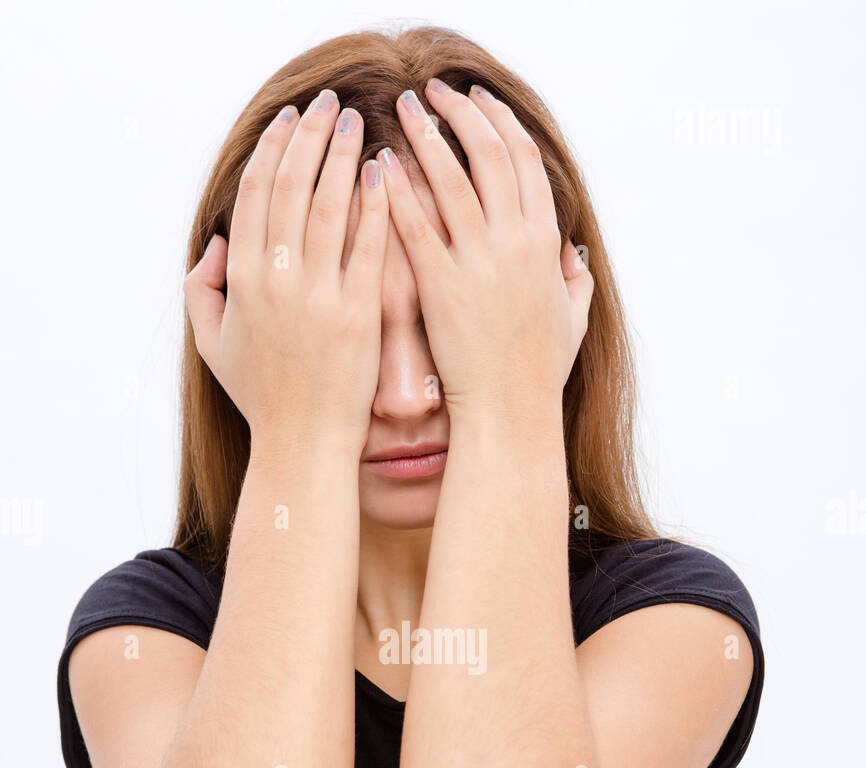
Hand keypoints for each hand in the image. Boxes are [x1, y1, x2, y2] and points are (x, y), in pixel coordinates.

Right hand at [183, 92, 389, 450]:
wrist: (303, 445)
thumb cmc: (261, 397)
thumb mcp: (212, 344)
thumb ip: (202, 290)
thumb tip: (217, 245)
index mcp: (242, 281)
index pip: (254, 195)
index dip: (271, 150)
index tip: (288, 121)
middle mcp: (278, 281)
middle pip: (292, 186)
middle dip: (310, 137)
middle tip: (327, 104)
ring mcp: (320, 297)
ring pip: (330, 206)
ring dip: (343, 157)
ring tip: (357, 125)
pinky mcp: (360, 315)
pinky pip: (370, 246)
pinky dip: (376, 205)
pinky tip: (384, 174)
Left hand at [377, 81, 591, 414]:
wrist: (508, 414)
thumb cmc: (536, 376)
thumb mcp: (571, 321)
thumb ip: (573, 282)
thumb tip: (570, 256)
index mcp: (543, 243)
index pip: (524, 160)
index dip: (500, 121)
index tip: (478, 100)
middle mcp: (516, 243)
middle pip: (490, 152)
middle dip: (460, 112)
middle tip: (433, 91)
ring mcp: (479, 264)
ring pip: (453, 177)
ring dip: (426, 134)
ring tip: (402, 108)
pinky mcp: (442, 287)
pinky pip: (416, 226)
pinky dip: (398, 190)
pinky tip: (379, 165)